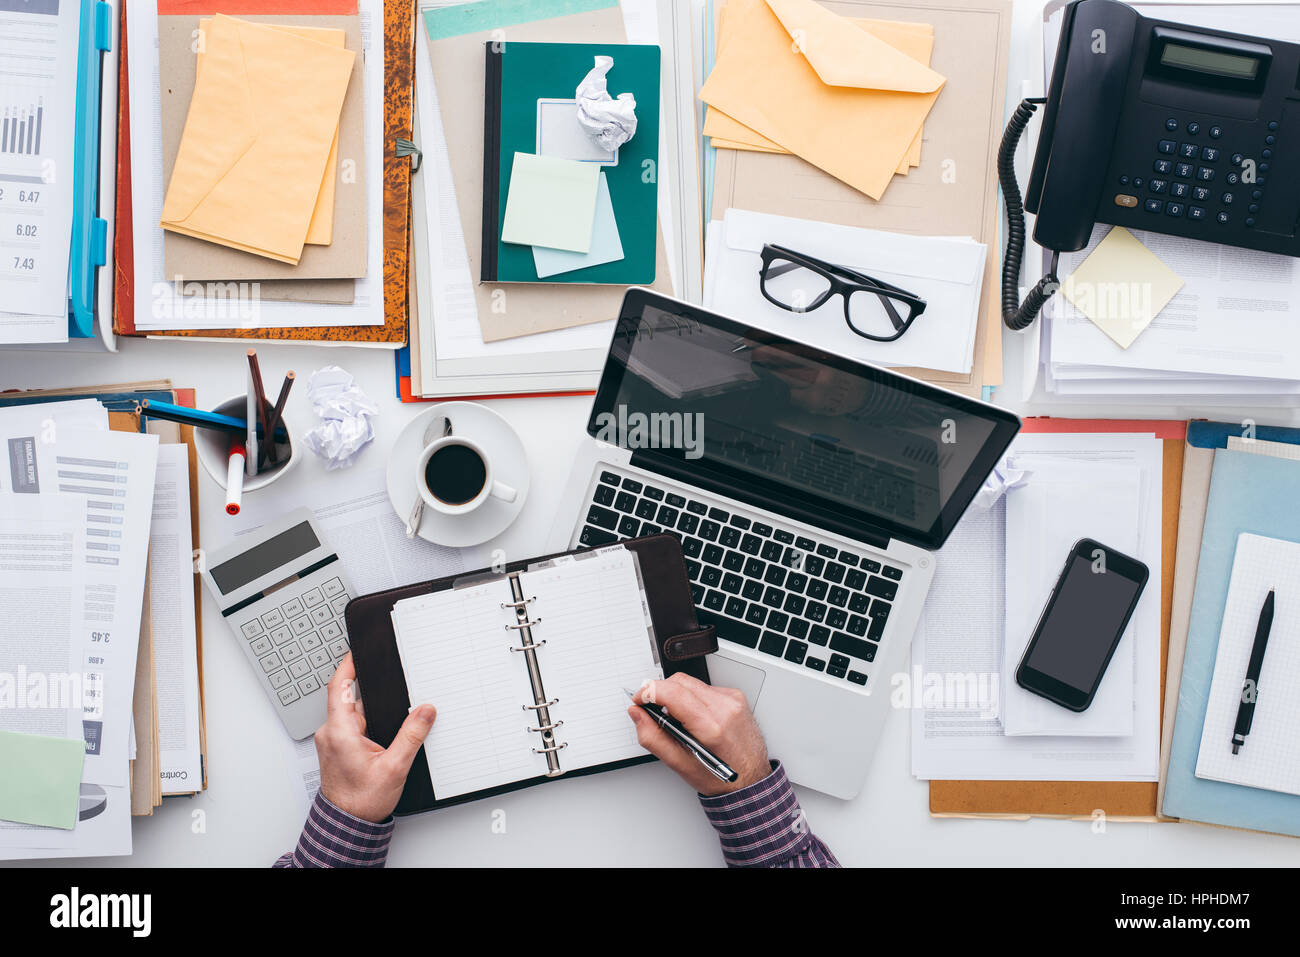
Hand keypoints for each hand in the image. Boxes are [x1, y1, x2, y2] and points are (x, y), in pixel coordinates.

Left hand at [315, 654, 436, 822]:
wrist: (348, 825)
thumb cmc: (362, 802)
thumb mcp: (394, 767)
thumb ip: (411, 735)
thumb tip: (425, 711)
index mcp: (340, 732)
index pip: (338, 687)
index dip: (348, 665)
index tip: (358, 651)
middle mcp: (331, 733)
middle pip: (350, 699)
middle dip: (373, 692)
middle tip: (392, 686)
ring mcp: (333, 741)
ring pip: (353, 714)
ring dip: (371, 712)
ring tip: (390, 721)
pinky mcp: (337, 749)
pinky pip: (352, 727)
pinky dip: (367, 724)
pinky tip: (383, 736)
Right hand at [628, 673, 770, 795]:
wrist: (752, 780)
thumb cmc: (721, 778)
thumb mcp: (680, 765)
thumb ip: (653, 737)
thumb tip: (637, 714)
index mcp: (711, 727)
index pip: (673, 693)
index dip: (649, 692)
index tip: (639, 699)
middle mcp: (724, 708)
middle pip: (680, 682)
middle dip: (661, 693)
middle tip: (654, 711)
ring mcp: (733, 700)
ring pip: (691, 683)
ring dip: (677, 696)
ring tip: (678, 719)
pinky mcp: (736, 697)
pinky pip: (705, 687)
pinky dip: (694, 698)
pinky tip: (696, 717)